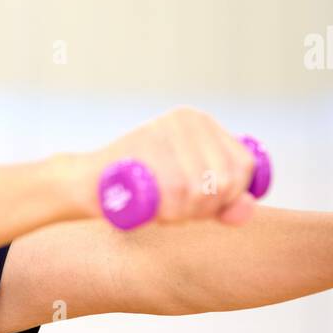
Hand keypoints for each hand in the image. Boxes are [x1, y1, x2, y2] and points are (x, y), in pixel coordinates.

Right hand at [82, 106, 257, 225]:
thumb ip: (223, 203)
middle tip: (174, 214)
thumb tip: (247, 208)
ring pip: (199, 188)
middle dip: (203, 209)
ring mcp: (164, 128)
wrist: (85, 184)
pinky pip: (175, 189)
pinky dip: (168, 210)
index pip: (244, 165)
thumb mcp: (189, 198)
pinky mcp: (143, 142)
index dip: (231, 197)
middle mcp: (188, 118)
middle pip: (224, 179)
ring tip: (160, 212)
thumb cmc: (139, 191)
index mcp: (204, 123)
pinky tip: (155, 212)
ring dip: (181, 214)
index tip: (202, 208)